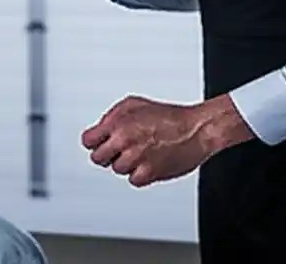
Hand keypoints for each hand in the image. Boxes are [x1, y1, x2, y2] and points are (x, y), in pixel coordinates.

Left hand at [81, 94, 254, 187]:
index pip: (88, 141)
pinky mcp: (150, 172)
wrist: (197, 129)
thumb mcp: (133, 104)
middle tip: (117, 150)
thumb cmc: (169, 116)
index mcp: (118, 124)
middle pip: (98, 158)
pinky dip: (138, 174)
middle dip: (106, 154)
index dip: (93, 142)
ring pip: (116, 169)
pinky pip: (133, 180)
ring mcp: (137, 158)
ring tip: (139, 153)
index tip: (98, 143)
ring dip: (125, 164)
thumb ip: (112, 117)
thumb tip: (100, 129)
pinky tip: (146, 163)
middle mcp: (125, 141)